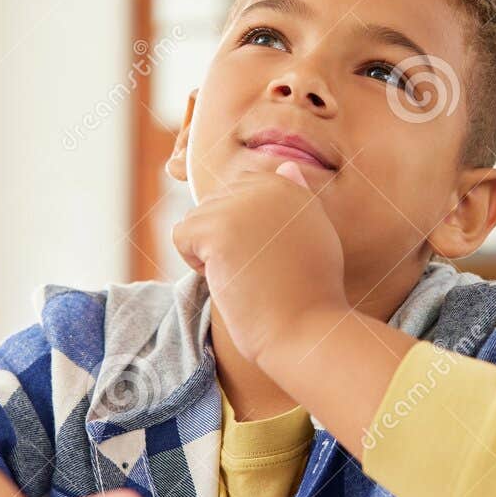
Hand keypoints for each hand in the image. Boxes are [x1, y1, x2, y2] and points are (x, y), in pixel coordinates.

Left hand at [171, 161, 346, 362]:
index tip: (269, 255)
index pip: (239, 190)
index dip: (243, 227)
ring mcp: (241, 204)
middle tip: (258, 269)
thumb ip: (296, 199)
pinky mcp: (218, 228)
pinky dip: (194, 262)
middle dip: (224, 238)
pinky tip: (227, 277)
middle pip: (214, 203)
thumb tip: (287, 168)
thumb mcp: (314, 233)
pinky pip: (181, 236)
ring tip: (247, 274)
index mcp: (290, 184)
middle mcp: (267, 184)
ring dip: (210, 252)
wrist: (305, 328)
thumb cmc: (311, 294)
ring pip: (196, 219)